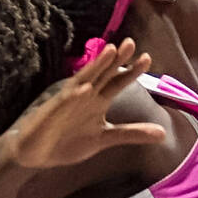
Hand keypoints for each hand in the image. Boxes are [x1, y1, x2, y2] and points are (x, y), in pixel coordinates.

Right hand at [5, 40, 167, 169]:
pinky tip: (85, 88)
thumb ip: (132, 133)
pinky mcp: (50, 113)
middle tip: (131, 43)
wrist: (34, 155)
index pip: (115, 82)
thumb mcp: (105, 139)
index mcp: (96, 100)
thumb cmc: (66, 142)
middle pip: (102, 74)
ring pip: (83, 80)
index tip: (148, 58)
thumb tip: (164, 134)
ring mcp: (65, 102)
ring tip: (110, 51)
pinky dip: (74, 95)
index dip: (130, 71)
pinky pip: (63, 102)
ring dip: (96, 66)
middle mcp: (83, 96)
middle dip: (115, 59)